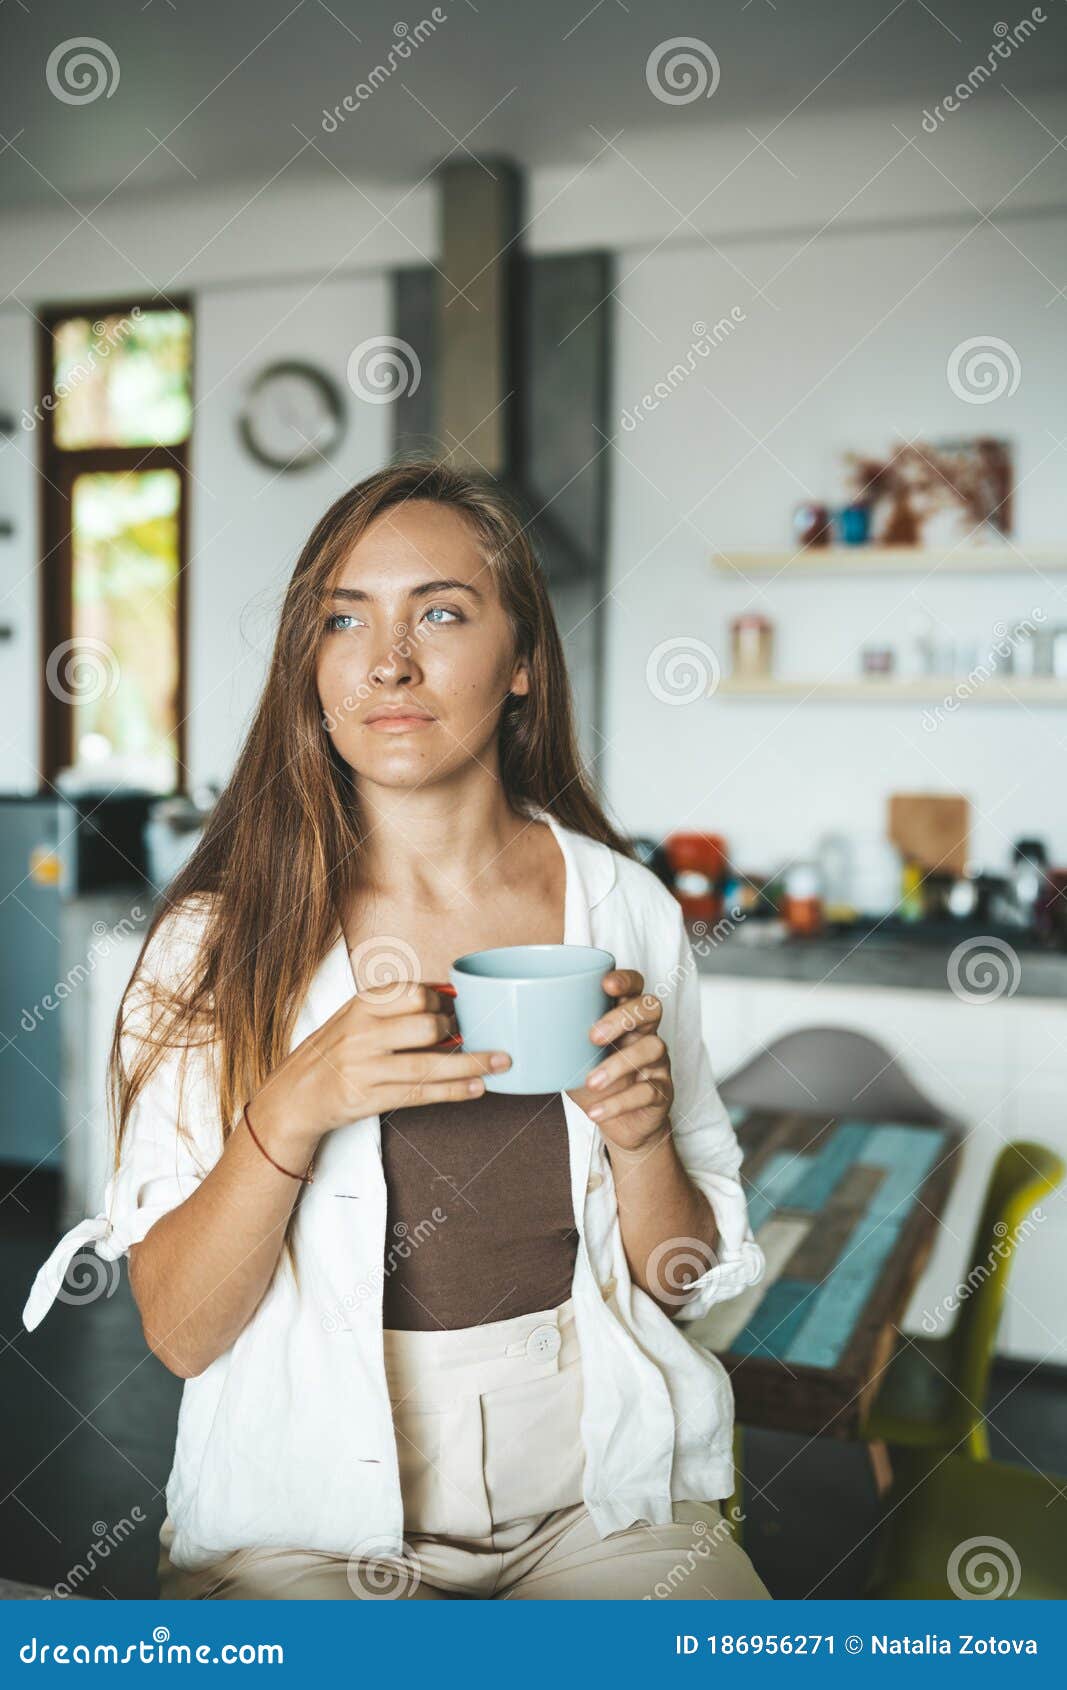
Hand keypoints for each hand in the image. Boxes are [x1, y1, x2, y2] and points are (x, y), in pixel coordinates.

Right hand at [250, 983, 511, 1162]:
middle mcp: (362, 1033)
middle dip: (458, 1031)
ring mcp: (364, 1067)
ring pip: (428, 1065)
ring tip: (501, 1062)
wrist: (295, 1095)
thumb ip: (397, 1004)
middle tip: (473, 1035)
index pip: (413, 993)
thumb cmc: (336, 1050)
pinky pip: (420, 1094)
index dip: (443, 1001)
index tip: (461, 1007)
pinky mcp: (368, 1098)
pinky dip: (453, 1091)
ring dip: (471, 1064)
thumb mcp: (357, 1016)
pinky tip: (477, 1087)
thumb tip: (450, 993)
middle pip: (425, 1026)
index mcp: (362, 1004)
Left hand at [566, 969, 673, 1152]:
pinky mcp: (662, 1092)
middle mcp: (646, 1034)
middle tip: (592, 1037)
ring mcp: (658, 1062)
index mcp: (625, 1019)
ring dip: (618, 1064)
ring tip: (591, 1081)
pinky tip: (596, 1110)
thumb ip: (556, 1042)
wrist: (622, 1126)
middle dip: (622, 1017)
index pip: (636, 986)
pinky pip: (648, 1091)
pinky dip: (618, 1102)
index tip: (605, 984)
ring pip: (653, 1048)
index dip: (626, 979)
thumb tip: (511, 1033)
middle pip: (650, 1008)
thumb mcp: (573, 1060)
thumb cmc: (596, 1083)